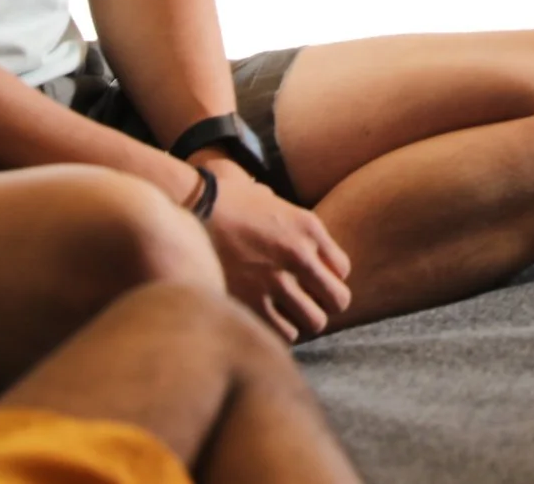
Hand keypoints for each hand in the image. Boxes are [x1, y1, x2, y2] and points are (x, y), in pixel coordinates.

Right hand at [200, 164, 353, 341]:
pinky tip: (266, 322)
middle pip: (337, 300)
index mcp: (308, 227)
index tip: (311, 282)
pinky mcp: (251, 301)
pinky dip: (279, 333)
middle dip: (324, 305)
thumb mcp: (270, 199)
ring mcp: (276, 280)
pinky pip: (283, 333)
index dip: (328, 279)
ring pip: (314, 322)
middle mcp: (299, 254)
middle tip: (306, 305)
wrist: (190, 207)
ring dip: (302, 322)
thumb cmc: (225, 200)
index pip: (342, 270)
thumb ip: (288, 221)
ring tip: (285, 316)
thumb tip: (296, 236)